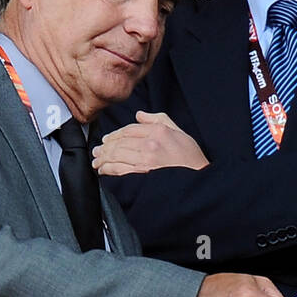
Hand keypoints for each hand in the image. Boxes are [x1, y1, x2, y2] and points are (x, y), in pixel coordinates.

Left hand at [93, 112, 209, 174]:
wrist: (199, 181)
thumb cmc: (191, 159)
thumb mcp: (180, 133)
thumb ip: (159, 120)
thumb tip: (140, 115)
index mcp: (158, 131)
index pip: (129, 130)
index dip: (115, 134)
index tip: (107, 139)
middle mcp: (150, 144)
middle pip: (119, 143)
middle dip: (104, 148)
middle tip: (97, 151)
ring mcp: (145, 161)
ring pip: (116, 156)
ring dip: (103, 159)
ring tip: (97, 162)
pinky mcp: (142, 176)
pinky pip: (119, 171)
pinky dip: (108, 170)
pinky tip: (104, 171)